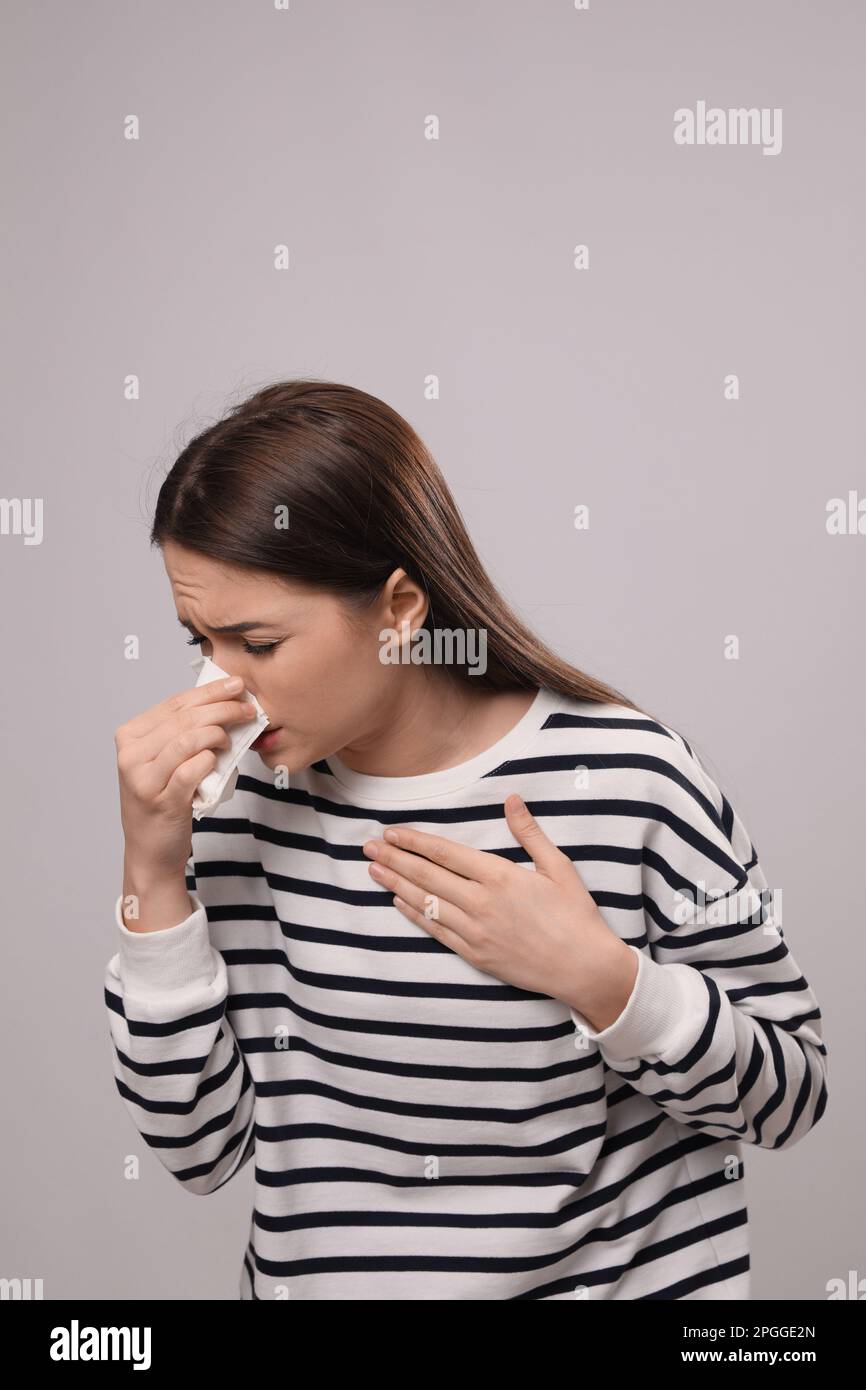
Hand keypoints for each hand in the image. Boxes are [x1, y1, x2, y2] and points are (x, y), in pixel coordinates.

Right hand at [115, 675, 259, 878]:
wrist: (151, 851)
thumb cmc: (164, 801)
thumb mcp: (165, 761)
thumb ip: (184, 731)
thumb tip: (225, 700)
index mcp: (130, 736)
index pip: (175, 703)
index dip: (210, 691)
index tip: (237, 685)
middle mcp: (130, 755)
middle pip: (183, 718)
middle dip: (222, 708)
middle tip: (248, 709)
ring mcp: (142, 779)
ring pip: (187, 740)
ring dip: (218, 734)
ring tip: (232, 740)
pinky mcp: (161, 800)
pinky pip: (192, 770)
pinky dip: (210, 761)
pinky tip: (218, 761)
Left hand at [362, 792, 638, 1030]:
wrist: (584, 967)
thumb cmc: (575, 915)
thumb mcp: (558, 867)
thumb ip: (529, 832)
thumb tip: (511, 799)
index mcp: (500, 877)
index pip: (446, 853)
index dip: (415, 841)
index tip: (392, 832)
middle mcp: (481, 903)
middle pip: (427, 876)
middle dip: (395, 858)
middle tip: (368, 845)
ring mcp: (475, 932)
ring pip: (425, 903)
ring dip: (396, 884)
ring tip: (373, 869)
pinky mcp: (475, 955)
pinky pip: (436, 931)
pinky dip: (414, 915)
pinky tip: (398, 903)